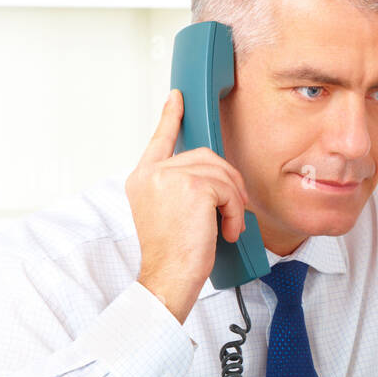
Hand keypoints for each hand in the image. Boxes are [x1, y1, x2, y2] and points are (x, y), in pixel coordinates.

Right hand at [125, 90, 248, 322]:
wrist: (168, 278)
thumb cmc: (172, 256)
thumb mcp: (168, 215)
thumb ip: (179, 189)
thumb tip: (213, 179)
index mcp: (142, 179)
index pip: (159, 140)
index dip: (170, 117)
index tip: (177, 99)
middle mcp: (151, 173)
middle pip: (204, 157)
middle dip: (227, 182)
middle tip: (234, 210)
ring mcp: (170, 177)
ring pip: (220, 172)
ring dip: (233, 201)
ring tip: (228, 226)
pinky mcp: (193, 187)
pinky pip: (227, 189)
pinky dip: (235, 211)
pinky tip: (228, 230)